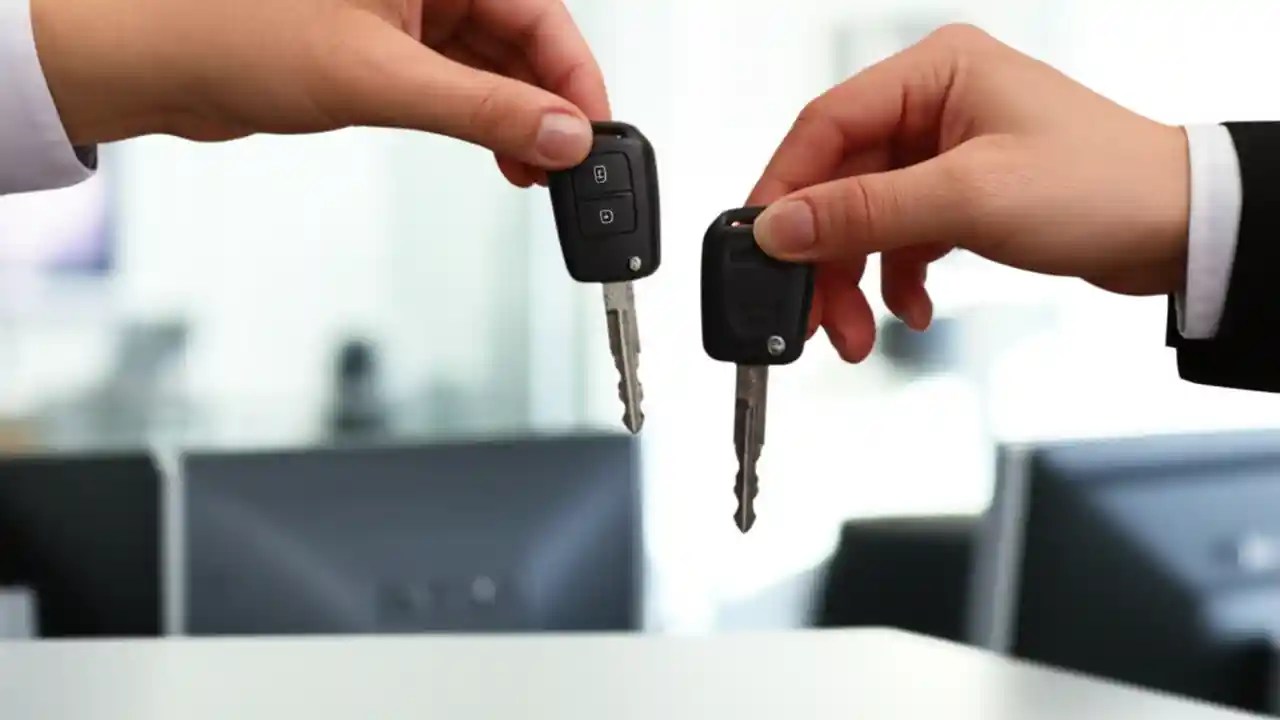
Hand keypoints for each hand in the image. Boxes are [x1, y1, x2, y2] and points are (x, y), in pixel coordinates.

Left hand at [31, 0, 609, 185]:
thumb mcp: (380, 78)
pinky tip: (497, 152)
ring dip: (516, 116)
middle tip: (566, 162)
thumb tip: (561, 134)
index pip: (539, 8)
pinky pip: (456, 77)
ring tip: (533, 170)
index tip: (594, 132)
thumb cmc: (233, 33)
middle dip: (547, 102)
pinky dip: (479, 116)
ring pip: (491, 60)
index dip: (575, 76)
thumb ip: (484, 109)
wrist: (154, 63)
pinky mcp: (385, 41)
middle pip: (522, 34)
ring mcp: (405, 7)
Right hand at [747, 24, 1188, 362]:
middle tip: (812, 313)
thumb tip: (779, 226)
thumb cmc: (1102, 185)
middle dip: (826, 257)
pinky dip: (897, 277)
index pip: (825, 125)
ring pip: (865, 217)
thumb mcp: (966, 199)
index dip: (784, 189)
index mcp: (934, 71)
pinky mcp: (959, 192)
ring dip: (856, 278)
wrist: (1180, 228)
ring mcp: (946, 150)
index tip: (760, 246)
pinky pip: (900, 236)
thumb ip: (862, 212)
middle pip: (840, 182)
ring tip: (859, 331)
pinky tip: (910, 308)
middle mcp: (934, 103)